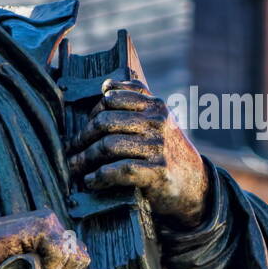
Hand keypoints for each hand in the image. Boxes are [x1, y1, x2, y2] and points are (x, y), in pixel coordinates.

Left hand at [66, 78, 209, 230]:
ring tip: (75, 168)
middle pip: (105, 122)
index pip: (112, 98)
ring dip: (85, 159)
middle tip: (73, 150)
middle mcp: (158, 122)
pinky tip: (91, 181)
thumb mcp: (159, 120)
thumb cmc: (167, 150)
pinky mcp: (157, 172)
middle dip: (83, 137)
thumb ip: (137, 100)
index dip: (92, 113)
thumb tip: (106, 84)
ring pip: (108, 146)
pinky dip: (99, 177)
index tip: (85, 129)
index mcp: (155, 105)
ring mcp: (158, 146)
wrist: (194, 184)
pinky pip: (119, 170)